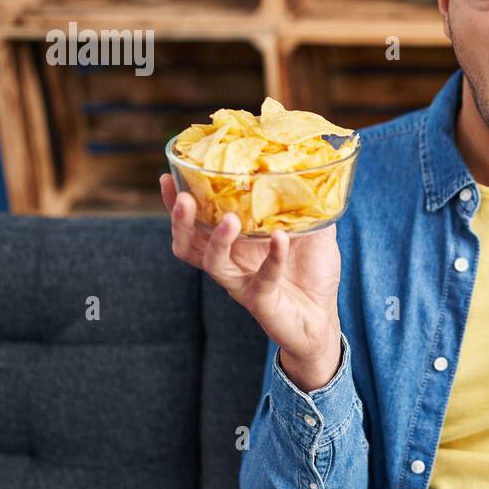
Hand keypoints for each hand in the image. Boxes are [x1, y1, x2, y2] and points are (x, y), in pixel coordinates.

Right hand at [160, 174, 342, 387]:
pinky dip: (273, 257)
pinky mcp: (259, 300)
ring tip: (229, 219)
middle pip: (188, 242)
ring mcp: (241, 282)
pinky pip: (263, 277)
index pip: (195, 221)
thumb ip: (310, 205)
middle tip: (185, 197)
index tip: (167, 176)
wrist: (322, 318)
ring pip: (212, 262)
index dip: (176, 202)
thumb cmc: (310, 274)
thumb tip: (317, 169)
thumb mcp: (313, 231)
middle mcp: (230, 261)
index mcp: (234, 242)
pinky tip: (281, 238)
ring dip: (217, 239)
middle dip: (181, 220)